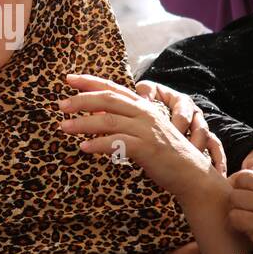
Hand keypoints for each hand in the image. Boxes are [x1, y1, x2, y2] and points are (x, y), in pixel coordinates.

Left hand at [59, 73, 213, 198]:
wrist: (192, 174)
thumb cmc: (165, 154)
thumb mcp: (145, 130)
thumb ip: (124, 119)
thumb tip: (95, 113)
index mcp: (143, 107)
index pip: (113, 88)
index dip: (90, 82)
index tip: (68, 79)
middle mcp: (145, 113)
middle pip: (108, 99)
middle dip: (81, 100)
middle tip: (60, 105)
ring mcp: (146, 130)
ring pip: (108, 120)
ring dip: (83, 123)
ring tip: (64, 127)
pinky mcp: (147, 148)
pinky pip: (117, 142)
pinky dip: (98, 144)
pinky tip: (84, 147)